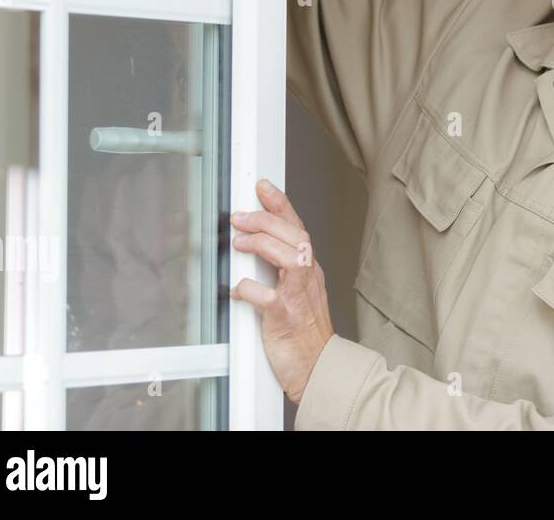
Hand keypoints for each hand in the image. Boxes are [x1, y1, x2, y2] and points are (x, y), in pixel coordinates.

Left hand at [230, 178, 335, 403]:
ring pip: (290, 258)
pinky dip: (249, 289)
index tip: (263, 186)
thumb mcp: (296, 292)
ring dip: (263, 245)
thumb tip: (253, 246)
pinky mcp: (283, 318)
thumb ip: (278, 268)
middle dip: (267, 219)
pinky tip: (236, 289)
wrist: (317, 366)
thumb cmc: (303, 332)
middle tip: (240, 216)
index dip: (281, 204)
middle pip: (296, 236)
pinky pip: (267, 298)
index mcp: (309, 270)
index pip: (297, 228)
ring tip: (239, 242)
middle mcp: (307, 278)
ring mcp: (297, 297)